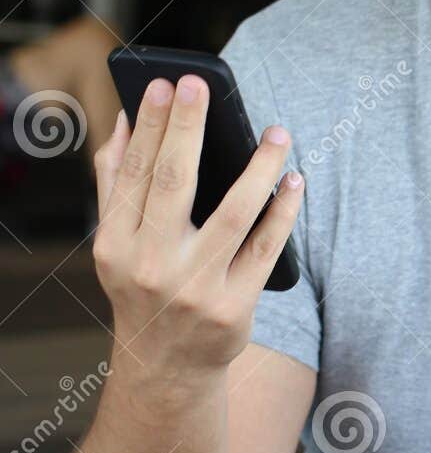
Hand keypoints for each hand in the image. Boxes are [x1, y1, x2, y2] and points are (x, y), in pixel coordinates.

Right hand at [90, 74, 303, 397]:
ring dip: (259, 167)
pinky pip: (266, 247)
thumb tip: (123, 122)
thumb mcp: (118, 244)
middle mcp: (149, 266)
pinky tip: (295, 178)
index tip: (164, 84)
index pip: (134, 173)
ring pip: (233, 213)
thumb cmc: (145, 287)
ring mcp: (193, 287)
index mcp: (116, 244)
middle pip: (173, 184)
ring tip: (278, 132)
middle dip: (186, 130)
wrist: (165, 368)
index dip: (150, 126)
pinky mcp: (234, 306)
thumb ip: (115, 184)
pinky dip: (283, 209)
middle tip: (200, 85)